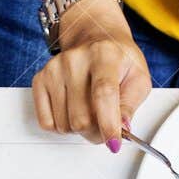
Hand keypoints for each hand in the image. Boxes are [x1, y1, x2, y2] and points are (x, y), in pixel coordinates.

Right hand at [32, 0, 151, 144]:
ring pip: (64, 125)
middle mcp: (75, 59)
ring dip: (78, 128)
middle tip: (104, 123)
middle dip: (96, 131)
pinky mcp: (40, 79)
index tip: (113, 143)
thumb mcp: (138, 78)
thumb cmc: (117, 60)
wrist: (95, 36)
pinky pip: (47, 122)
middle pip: (82, 119)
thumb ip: (131, 105)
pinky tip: (71, 109)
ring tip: (88, 110)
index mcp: (104, 54)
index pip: (103, 94)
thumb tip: (121, 128)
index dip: (108, 124)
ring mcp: (54, 69)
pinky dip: (61, 125)